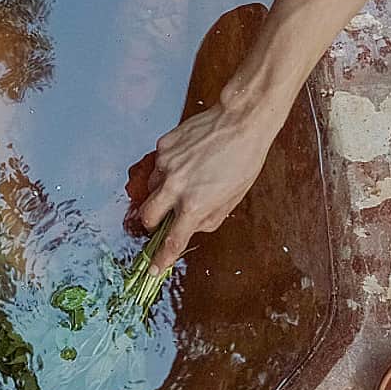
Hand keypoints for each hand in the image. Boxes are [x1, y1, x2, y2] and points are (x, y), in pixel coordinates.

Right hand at [134, 101, 280, 273]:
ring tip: (184, 179)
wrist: (241, 121)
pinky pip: (157, 165)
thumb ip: (209, 217)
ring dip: (160, 192)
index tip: (153, 268)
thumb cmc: (243, 159)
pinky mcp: (162, 147)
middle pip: (147, 217)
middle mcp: (175, 187)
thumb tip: (193, 225)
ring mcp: (165, 165)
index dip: (161, 258)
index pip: (172, 240)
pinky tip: (186, 159)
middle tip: (161, 219)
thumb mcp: (232, 198)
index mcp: (195, 204)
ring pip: (150, 189)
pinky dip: (166, 168)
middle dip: (151, 223)